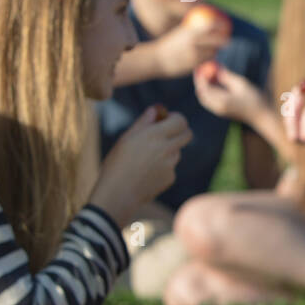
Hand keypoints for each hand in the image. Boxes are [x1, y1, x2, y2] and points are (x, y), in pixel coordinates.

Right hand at [88, 105, 191, 225]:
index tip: (166, 120)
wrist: (117, 194)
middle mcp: (167, 149)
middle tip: (166, 134)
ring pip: (177, 151)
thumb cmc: (117, 163)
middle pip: (187, 135)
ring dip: (168, 150)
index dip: (175, 118)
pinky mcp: (170, 178)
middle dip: (179, 131)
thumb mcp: (126, 138)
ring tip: (145, 159)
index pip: (181, 120)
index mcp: (155, 135)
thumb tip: (155, 109)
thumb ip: (144, 122)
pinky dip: (162, 166)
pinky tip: (145, 173)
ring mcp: (171, 165)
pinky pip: (171, 167)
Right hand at [156, 20, 228, 77]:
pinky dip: (208, 58)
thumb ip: (192, 30)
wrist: (156, 59)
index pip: (211, 25)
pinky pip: (206, 61)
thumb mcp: (180, 33)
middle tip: (227, 39)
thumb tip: (206, 24)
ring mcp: (195, 54)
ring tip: (215, 48)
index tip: (226, 23)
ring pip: (213, 52)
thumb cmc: (169, 45)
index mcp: (190, 31)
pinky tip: (207, 57)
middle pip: (217, 40)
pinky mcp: (195, 64)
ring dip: (215, 50)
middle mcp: (194, 41)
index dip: (220, 24)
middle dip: (224, 39)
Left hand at [192, 62, 266, 123]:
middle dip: (199, 82)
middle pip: (201, 94)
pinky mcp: (222, 112)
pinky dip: (208, 92)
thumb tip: (216, 69)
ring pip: (204, 99)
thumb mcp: (241, 84)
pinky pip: (210, 102)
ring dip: (203, 87)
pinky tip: (214, 84)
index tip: (201, 67)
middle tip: (200, 71)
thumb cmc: (254, 99)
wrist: (262, 115)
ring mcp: (219, 111)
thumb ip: (227, 76)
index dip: (201, 77)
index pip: (205, 88)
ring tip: (207, 76)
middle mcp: (218, 108)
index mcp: (222, 101)